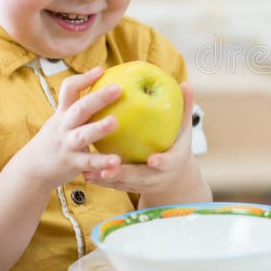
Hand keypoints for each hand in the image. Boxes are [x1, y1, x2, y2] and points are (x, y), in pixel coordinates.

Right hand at [9, 67, 122, 192]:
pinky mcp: (72, 163)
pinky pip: (88, 162)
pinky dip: (102, 162)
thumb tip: (108, 87)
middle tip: (118, 88)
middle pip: (79, 109)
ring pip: (83, 135)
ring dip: (98, 128)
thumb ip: (81, 107)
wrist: (30, 170)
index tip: (101, 70)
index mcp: (64, 113)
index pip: (69, 90)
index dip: (84, 79)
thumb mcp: (62, 120)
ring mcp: (67, 145)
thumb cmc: (55, 140)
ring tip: (114, 122)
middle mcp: (64, 126)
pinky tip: (116, 161)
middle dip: (98, 98)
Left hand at [83, 83, 198, 197]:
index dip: (161, 162)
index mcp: (173, 162)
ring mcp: (141, 185)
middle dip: (122, 174)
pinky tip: (85, 172)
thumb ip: (185, 108)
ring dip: (106, 180)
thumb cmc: (177, 146)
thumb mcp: (185, 129)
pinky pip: (113, 185)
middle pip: (139, 178)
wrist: (174, 177)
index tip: (153, 160)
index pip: (168, 163)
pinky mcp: (129, 187)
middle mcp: (156, 177)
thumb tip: (185, 83)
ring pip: (122, 184)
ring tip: (89, 171)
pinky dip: (100, 180)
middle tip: (107, 169)